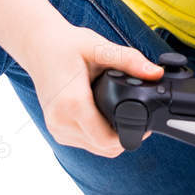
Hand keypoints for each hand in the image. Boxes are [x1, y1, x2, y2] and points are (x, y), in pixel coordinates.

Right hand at [22, 24, 163, 157]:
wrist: (38, 46)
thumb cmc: (66, 45)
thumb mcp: (100, 48)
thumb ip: (129, 61)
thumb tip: (156, 73)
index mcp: (71, 103)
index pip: (107, 139)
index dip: (132, 134)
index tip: (145, 124)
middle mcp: (60, 121)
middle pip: (104, 147)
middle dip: (125, 136)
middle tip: (138, 116)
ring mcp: (56, 128)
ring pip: (96, 148)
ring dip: (111, 138)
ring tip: (120, 113)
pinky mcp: (56, 130)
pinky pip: (85, 143)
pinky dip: (99, 136)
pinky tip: (104, 117)